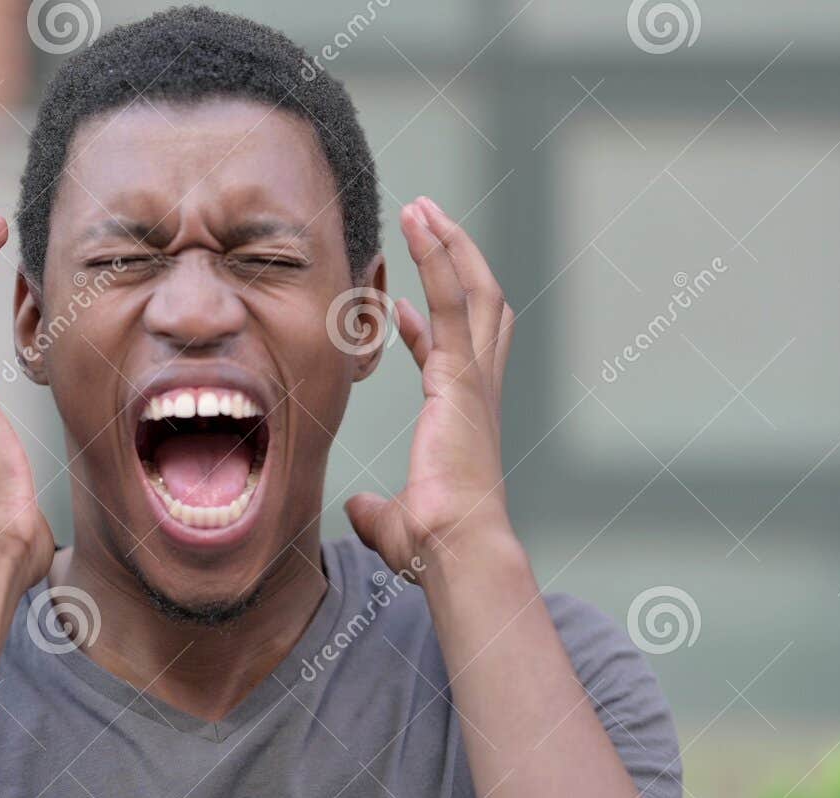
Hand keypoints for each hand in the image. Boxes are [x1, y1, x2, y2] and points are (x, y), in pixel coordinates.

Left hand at [345, 197, 517, 575]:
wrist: (456, 549)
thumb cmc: (435, 547)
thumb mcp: (394, 523)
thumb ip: (377, 510)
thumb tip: (358, 510)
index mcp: (463, 418)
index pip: (452, 355)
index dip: (428, 327)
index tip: (398, 307)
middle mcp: (476, 390)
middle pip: (481, 305)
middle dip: (455, 261)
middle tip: (427, 224)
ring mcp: (474, 378)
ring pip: (471, 289)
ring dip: (447, 242)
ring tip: (421, 205)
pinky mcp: (462, 373)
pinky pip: (450, 297)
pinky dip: (438, 253)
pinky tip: (419, 221)